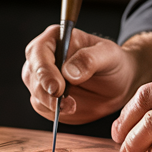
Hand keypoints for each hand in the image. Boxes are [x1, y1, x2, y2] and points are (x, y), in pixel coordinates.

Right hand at [21, 26, 138, 124]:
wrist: (119, 83)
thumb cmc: (113, 62)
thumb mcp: (109, 55)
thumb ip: (90, 59)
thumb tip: (68, 73)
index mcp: (55, 39)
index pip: (38, 52)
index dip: (44, 71)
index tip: (57, 88)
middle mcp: (44, 58)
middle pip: (32, 75)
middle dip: (46, 92)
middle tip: (67, 103)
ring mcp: (43, 79)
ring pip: (35, 94)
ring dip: (51, 104)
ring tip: (74, 107)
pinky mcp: (47, 98)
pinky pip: (43, 107)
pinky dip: (54, 112)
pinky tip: (71, 109)